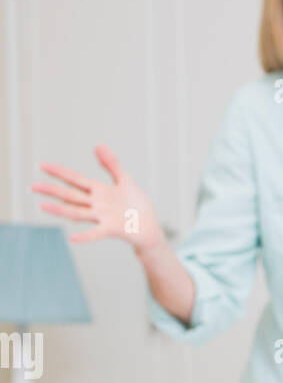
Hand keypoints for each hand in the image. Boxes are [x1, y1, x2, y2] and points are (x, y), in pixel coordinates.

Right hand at [30, 146, 164, 252]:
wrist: (149, 227)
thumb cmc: (137, 205)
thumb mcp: (125, 180)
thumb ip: (111, 164)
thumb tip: (97, 144)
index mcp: (98, 191)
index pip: (74, 180)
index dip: (59, 172)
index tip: (42, 166)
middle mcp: (96, 204)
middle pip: (70, 196)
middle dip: (51, 190)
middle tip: (32, 186)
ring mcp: (102, 217)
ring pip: (77, 212)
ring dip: (60, 210)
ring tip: (43, 206)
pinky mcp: (112, 229)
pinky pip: (96, 233)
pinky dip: (85, 236)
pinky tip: (72, 238)